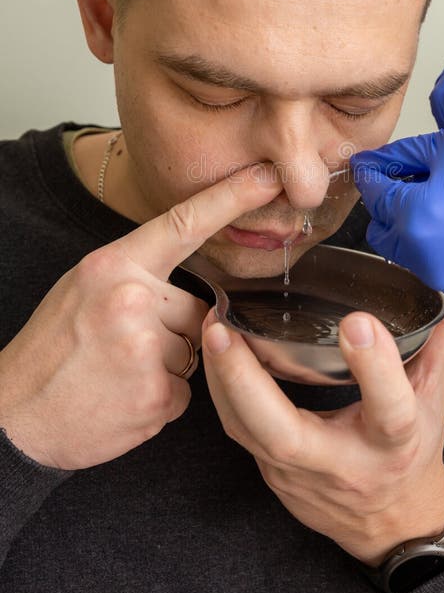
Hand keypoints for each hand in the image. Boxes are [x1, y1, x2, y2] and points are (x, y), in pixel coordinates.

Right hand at [0, 165, 280, 469]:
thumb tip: (192, 282)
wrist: (14, 417)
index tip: (269, 175)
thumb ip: (137, 275)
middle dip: (175, 330)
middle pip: (198, 307)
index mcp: (113, 264)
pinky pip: (187, 391)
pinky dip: (163, 400)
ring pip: (195, 351)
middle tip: (122, 348)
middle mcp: (131, 299)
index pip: (184, 222)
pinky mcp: (155, 396)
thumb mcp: (83, 287)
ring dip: (169, 367)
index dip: (233, 196)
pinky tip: (124, 400)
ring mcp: (144, 348)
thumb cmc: (52, 349)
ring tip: (119, 375)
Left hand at [202, 301, 443, 565]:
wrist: (391, 523)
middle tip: (224, 325)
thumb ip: (441, 343)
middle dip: (246, 380)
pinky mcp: (272, 473)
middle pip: (284, 435)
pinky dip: (221, 391)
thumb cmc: (411, 454)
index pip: (389, 411)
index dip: (375, 368)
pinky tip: (215, 349)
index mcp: (393, 444)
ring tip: (211, 323)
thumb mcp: (433, 400)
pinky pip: (238, 431)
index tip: (358, 321)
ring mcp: (298, 475)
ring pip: (245, 432)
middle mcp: (342, 465)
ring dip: (221, 379)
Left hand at [351, 121, 443, 317]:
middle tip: (416, 186)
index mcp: (416, 217)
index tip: (376, 168)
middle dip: (392, 208)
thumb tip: (374, 164)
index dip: (374, 175)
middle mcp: (428, 259)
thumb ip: (405, 157)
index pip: (373, 195)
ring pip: (413, 257)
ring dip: (421, 233)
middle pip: (385, 234)